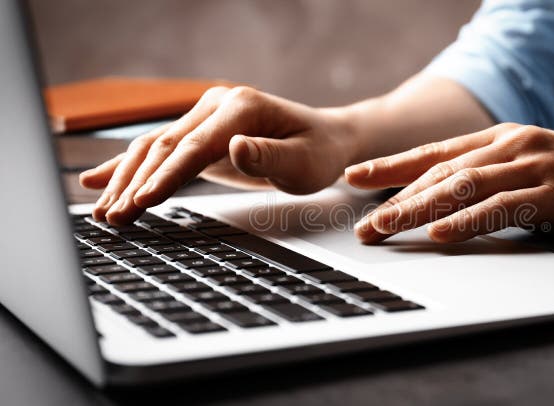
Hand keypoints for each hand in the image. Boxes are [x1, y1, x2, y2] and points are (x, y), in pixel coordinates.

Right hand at [79, 86, 355, 224]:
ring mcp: (204, 116)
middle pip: (165, 145)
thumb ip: (270, 156)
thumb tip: (236, 148)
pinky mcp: (199, 132)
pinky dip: (129, 166)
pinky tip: (98, 180)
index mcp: (242, 107)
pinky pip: (159, 149)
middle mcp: (217, 105)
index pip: (196, 146)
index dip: (168, 175)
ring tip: (103, 213)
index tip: (143, 201)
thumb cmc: (318, 152)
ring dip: (126, 179)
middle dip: (136, 183)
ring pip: (154, 147)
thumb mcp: (305, 162)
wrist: (325, 138)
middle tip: (114, 218)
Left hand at [345, 123, 553, 242]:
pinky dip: (467, 222)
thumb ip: (499, 181)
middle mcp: (514, 145)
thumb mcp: (538, 172)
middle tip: (361, 224)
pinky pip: (502, 208)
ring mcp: (535, 165)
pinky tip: (440, 233)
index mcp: (506, 139)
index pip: (437, 153)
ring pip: (462, 188)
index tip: (357, 179)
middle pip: (441, 172)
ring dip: (418, 210)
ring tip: (384, 229)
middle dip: (395, 198)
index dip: (394, 166)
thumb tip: (452, 204)